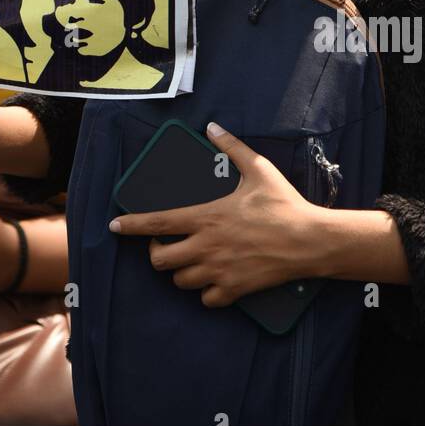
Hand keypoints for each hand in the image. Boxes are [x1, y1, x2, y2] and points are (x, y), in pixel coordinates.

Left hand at [108, 124, 320, 306]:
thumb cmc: (283, 203)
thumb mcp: (257, 168)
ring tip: (190, 261)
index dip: (131, 225)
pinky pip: (207, 299)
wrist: (310, 240)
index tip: (114, 226)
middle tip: (166, 244)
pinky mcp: (235, 289)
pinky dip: (206, 293)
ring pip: (180, 281)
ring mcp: (219, 270)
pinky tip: (214, 281)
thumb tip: (212, 126)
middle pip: (160, 260)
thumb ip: (231, 147)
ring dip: (180, 272)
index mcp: (206, 217)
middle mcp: (207, 246)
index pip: (157, 222)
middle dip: (156, 253)